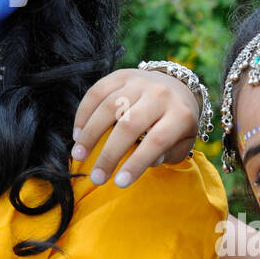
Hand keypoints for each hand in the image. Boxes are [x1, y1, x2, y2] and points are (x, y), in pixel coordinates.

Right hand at [70, 68, 200, 187]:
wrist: (176, 87)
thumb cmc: (175, 124)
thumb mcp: (181, 143)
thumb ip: (168, 154)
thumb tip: (149, 162)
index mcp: (180, 115)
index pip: (157, 141)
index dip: (137, 163)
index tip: (119, 183)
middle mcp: (161, 95)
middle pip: (129, 126)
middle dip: (109, 155)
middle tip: (96, 177)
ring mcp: (140, 82)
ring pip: (108, 107)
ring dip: (90, 134)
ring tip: (78, 156)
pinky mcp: (121, 75)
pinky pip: (97, 92)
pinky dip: (84, 114)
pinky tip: (78, 134)